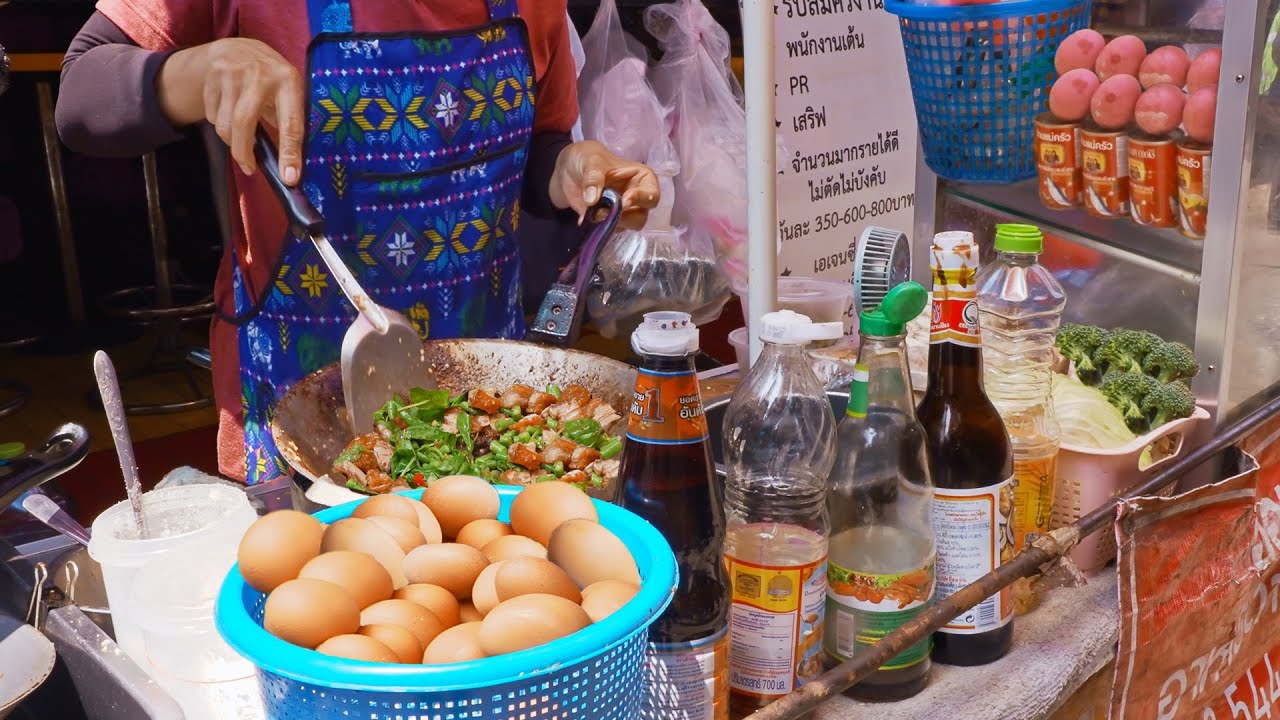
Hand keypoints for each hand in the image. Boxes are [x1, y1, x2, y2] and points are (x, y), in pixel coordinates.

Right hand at [159, 38, 303, 183]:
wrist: (237, 48)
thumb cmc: (270, 79)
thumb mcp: (287, 93)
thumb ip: (288, 123)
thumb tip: (290, 168)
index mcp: (288, 80)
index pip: (290, 123)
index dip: (289, 153)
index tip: (289, 178)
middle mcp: (259, 74)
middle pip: (243, 122)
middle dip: (243, 152)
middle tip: (249, 168)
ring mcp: (232, 73)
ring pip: (224, 123)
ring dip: (231, 141)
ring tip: (240, 140)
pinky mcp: (212, 77)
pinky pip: (212, 116)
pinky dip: (220, 124)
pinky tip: (228, 114)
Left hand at [550, 141, 659, 229]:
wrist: (568, 169)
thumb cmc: (587, 158)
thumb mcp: (591, 161)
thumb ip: (593, 178)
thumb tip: (592, 201)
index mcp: (641, 179)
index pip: (652, 195)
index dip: (641, 200)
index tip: (624, 202)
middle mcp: (636, 198)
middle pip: (641, 217)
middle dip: (624, 218)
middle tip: (604, 213)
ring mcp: (623, 212)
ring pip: (625, 227)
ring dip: (610, 224)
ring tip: (593, 214)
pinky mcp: (608, 221)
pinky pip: (607, 231)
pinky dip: (596, 228)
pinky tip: (584, 219)